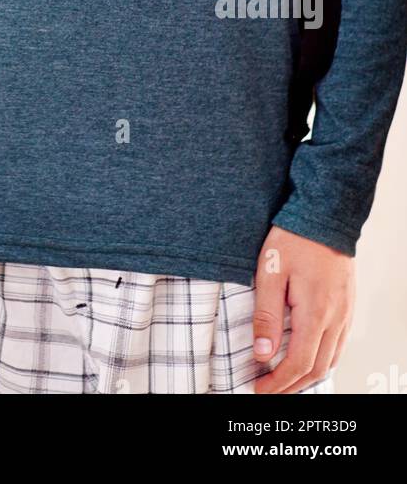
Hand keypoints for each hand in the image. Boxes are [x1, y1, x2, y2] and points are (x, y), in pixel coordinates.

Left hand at [252, 224, 354, 392]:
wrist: (324, 215)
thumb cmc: (293, 239)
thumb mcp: (270, 273)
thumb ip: (266, 314)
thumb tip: (262, 353)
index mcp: (315, 312)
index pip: (298, 363)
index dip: (278, 383)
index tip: (259, 390)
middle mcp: (335, 318)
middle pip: (316, 369)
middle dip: (291, 386)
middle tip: (268, 391)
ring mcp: (345, 314)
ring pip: (330, 360)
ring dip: (308, 376)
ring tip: (284, 381)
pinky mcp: (347, 307)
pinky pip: (338, 345)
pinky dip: (322, 360)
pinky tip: (307, 359)